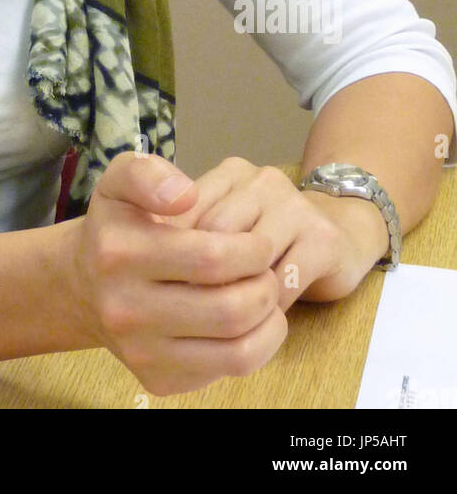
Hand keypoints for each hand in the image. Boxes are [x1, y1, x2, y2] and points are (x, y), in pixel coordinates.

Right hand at [70, 152, 286, 396]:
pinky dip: (257, 346)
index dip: (251, 249)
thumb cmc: (117, 227)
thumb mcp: (120, 180)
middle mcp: (124, 310)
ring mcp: (141, 352)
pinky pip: (228, 371)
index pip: (211, 258)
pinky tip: (249, 321)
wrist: (84, 287)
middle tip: (265, 269)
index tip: (258, 240)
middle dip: (264, 286)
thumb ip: (148, 173)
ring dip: (267, 320)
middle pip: (229, 309)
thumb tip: (187, 194)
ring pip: (236, 351)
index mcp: (119, 254)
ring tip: (263, 294)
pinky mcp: (158, 381)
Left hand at [151, 156, 387, 307]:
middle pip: (212, 236)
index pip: (184, 212)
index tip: (161, 284)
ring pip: (247, 260)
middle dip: (198, 278)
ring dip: (233, 296)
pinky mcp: (322, 240)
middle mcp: (261, 181)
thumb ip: (186, 231)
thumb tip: (151, 258)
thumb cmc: (265, 236)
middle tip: (186, 308)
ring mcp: (294, 206)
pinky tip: (257, 319)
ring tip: (220, 319)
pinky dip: (265, 309)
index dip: (168, 254)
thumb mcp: (220, 224)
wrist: (341, 231)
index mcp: (228, 174)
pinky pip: (281, 283)